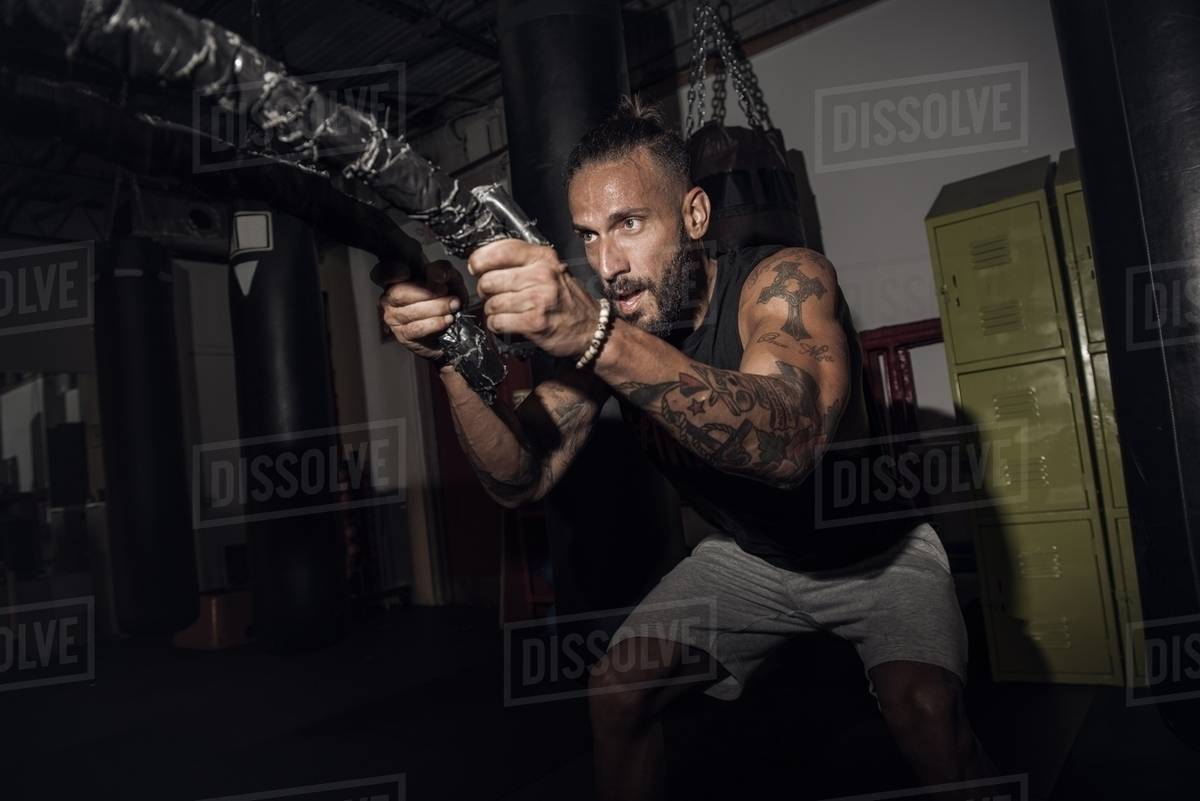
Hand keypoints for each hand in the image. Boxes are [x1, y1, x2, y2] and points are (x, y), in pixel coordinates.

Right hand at [378, 258, 467, 362]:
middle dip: (425, 292)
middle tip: (445, 291)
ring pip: (409, 312)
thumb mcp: (448, 276)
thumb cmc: (444, 295)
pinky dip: (434, 323)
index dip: (391, 272)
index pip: (382, 273)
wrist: (453, 322)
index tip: (406, 272)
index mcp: (396, 278)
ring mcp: (393, 317)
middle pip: (398, 293)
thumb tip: (437, 275)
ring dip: (435, 308)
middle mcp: (389, 298)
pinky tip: (447, 319)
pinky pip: (416, 329)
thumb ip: (442, 269)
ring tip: (453, 305)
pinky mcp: (403, 335)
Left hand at [469, 239, 598, 358]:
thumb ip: (523, 261)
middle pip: (489, 280)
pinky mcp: (534, 323)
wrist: (591, 329)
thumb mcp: (551, 269)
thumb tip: (485, 260)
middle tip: (492, 295)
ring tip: (504, 312)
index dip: (479, 260)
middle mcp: (542, 275)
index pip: (499, 250)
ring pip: (491, 303)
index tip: (476, 268)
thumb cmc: (568, 300)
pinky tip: (506, 324)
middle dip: (485, 291)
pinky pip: (497, 321)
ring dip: (492, 311)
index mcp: (543, 257)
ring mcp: (539, 299)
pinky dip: (496, 325)